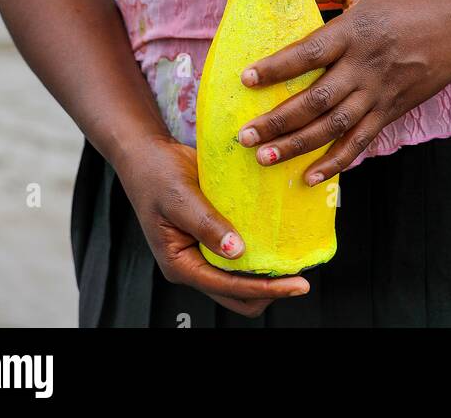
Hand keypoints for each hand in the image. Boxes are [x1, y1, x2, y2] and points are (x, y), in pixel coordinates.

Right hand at [116, 135, 310, 317]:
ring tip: (295, 262)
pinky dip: (260, 255)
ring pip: (241, 281)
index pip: (227, 287)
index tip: (297, 284)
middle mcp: (194, 265)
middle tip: (301, 278)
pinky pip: (240, 257)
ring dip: (266, 276)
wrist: (148, 155)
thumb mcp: (180, 197)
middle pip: (237, 296)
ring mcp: (204, 254)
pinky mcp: (213, 238)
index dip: (264, 288)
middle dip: (270, 291)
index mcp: (180, 264)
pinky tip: (280, 241)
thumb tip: (237, 251)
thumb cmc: (158, 174)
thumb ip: (206, 224)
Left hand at [235, 0, 450, 181]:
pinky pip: (361, 142)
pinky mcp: (390, 111)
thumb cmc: (407, 0)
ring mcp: (378, 93)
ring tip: (266, 156)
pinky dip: (336, 163)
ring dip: (298, 145)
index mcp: (353, 32)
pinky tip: (310, 176)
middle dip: (278, 121)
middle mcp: (363, 67)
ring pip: (334, 127)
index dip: (276, 68)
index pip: (309, 53)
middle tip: (245, 135)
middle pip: (316, 99)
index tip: (246, 79)